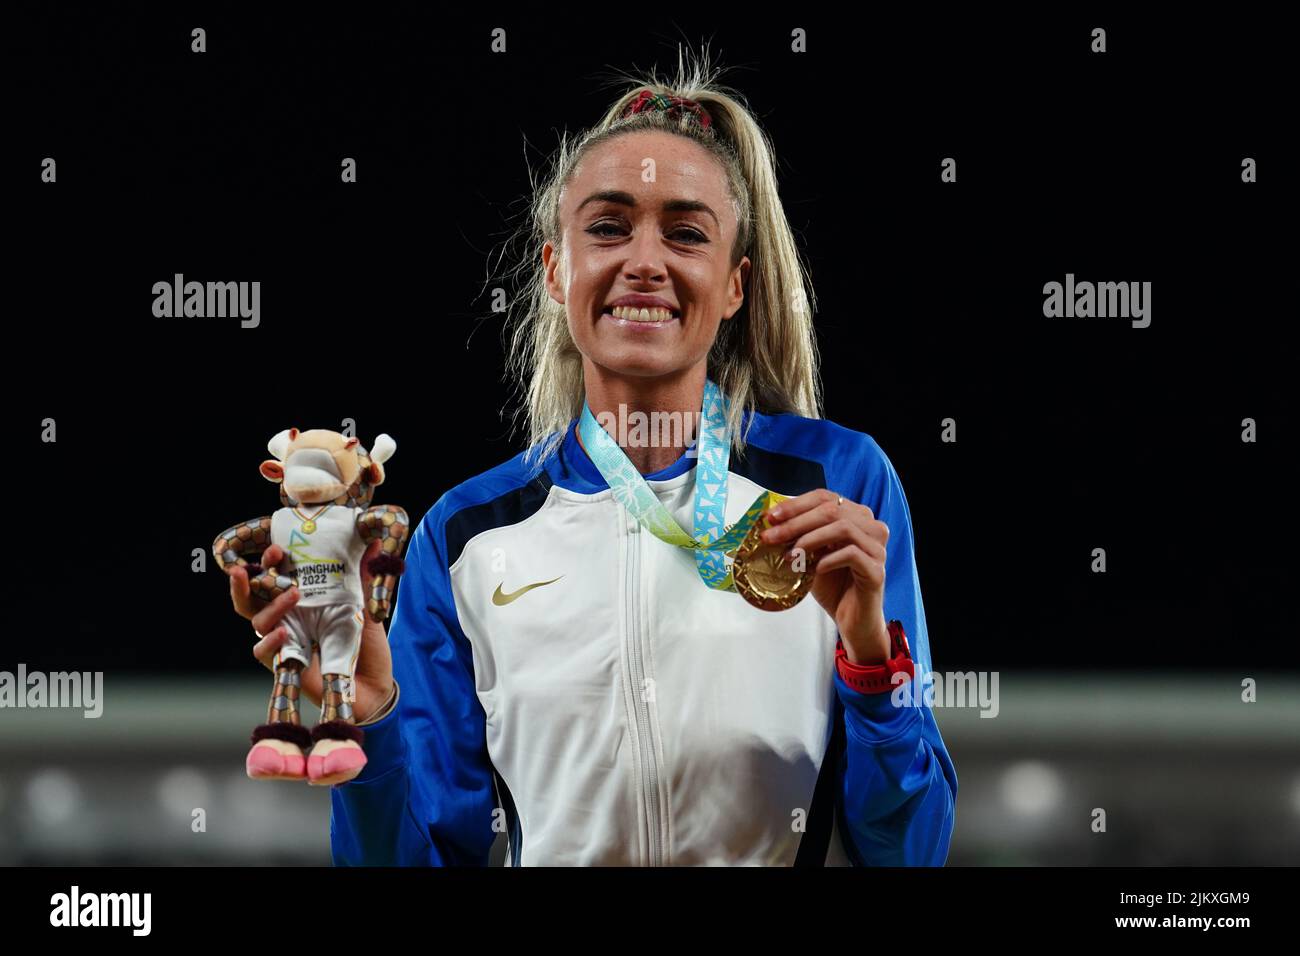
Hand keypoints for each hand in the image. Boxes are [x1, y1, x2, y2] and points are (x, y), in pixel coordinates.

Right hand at [226, 540, 394, 721]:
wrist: (374, 688)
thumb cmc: (367, 646)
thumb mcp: (366, 607)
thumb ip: (363, 578)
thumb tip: (374, 542)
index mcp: (303, 602)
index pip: (275, 577)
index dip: (270, 562)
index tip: (278, 548)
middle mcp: (288, 619)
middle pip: (252, 597)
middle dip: (249, 577)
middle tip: (269, 560)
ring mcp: (285, 641)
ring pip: (256, 620)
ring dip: (270, 605)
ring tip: (293, 595)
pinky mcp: (284, 665)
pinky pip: (262, 652)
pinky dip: (269, 641)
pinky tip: (282, 632)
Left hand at [760, 490, 890, 664]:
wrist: (852, 620)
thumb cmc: (833, 585)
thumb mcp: (811, 555)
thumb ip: (798, 536)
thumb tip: (769, 522)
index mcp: (855, 517)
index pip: (825, 498)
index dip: (796, 504)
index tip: (770, 517)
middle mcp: (871, 527)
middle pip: (832, 510)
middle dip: (795, 523)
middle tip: (770, 537)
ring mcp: (877, 548)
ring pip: (843, 528)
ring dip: (810, 540)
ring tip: (790, 556)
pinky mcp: (877, 570)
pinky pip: (852, 554)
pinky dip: (828, 559)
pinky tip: (814, 570)